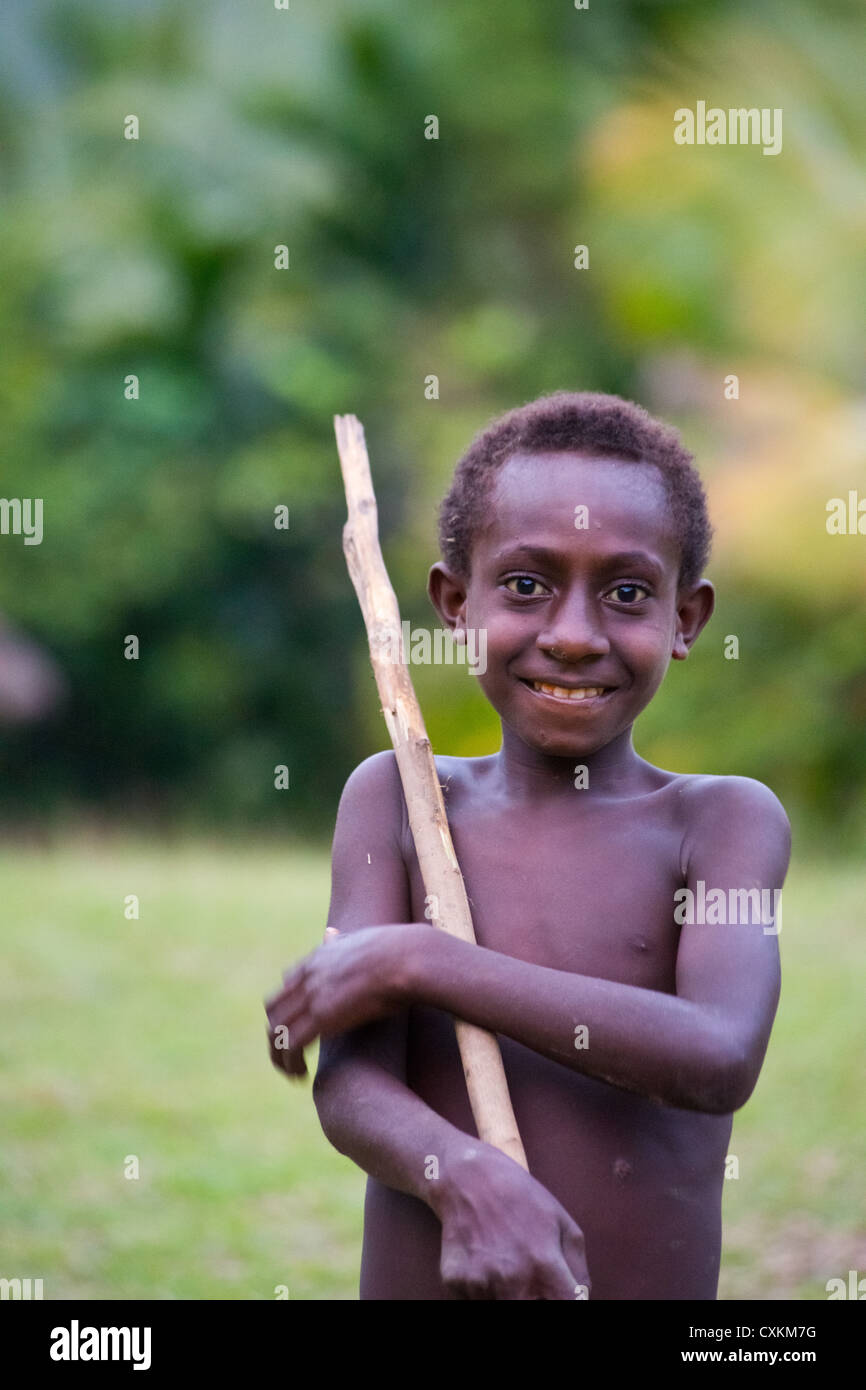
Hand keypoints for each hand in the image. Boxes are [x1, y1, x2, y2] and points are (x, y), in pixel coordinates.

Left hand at [265, 922, 423, 1079]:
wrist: (406, 958)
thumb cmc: (397, 952)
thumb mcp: (362, 940)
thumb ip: (342, 942)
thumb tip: (330, 932)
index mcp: (319, 957)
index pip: (288, 982)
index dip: (291, 1005)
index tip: (301, 1023)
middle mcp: (309, 976)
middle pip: (274, 1008)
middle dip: (277, 1030)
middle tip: (290, 1052)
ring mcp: (312, 996)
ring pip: (276, 1030)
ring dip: (279, 1053)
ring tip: (292, 1071)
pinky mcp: (321, 1018)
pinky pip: (290, 1045)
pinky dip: (290, 1062)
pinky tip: (301, 1074)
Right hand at [435, 1146, 590, 1300]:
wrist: (469, 1177)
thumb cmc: (521, 1197)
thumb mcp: (563, 1223)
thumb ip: (579, 1271)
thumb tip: (580, 1301)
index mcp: (544, 1266)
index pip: (565, 1307)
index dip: (564, 1302)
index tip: (555, 1292)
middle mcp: (513, 1281)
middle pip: (529, 1311)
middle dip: (534, 1298)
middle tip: (528, 1275)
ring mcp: (481, 1284)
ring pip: (499, 1309)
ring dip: (505, 1296)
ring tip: (504, 1267)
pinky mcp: (454, 1282)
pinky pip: (472, 1300)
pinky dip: (480, 1290)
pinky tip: (483, 1264)